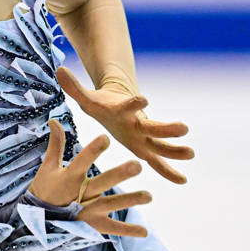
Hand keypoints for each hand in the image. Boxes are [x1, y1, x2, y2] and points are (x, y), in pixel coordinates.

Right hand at [28, 119, 150, 237]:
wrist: (39, 220)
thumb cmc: (45, 189)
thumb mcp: (48, 167)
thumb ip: (56, 144)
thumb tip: (54, 119)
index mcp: (69, 177)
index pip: (82, 161)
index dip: (93, 150)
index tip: (106, 138)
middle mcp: (80, 194)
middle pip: (101, 183)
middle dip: (119, 175)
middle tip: (137, 165)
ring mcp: (88, 211)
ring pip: (110, 205)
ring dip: (129, 201)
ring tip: (149, 196)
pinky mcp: (94, 224)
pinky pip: (112, 228)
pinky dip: (128, 230)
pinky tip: (144, 232)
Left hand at [55, 65, 194, 184]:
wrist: (120, 107)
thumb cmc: (102, 105)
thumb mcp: (86, 99)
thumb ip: (74, 87)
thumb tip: (59, 69)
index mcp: (124, 111)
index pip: (130, 105)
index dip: (135, 102)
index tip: (144, 98)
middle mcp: (138, 124)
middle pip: (154, 126)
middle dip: (168, 128)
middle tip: (184, 127)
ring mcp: (145, 137)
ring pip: (161, 145)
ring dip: (175, 150)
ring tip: (191, 154)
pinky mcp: (146, 149)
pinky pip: (159, 163)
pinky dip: (169, 171)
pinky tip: (182, 181)